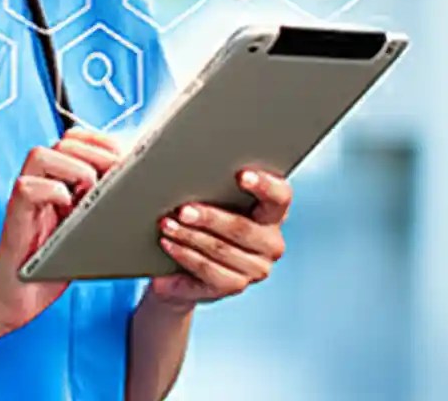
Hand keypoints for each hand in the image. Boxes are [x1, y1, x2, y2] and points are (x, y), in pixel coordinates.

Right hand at [0, 127, 124, 331]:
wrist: (20, 297)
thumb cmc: (55, 264)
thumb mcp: (88, 227)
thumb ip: (102, 203)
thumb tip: (137, 187)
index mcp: (58, 178)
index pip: (77, 139)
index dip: (101, 140)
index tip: (124, 153)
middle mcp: (40, 181)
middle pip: (63, 142)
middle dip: (95, 150)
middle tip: (116, 170)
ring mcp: (25, 197)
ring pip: (40, 156)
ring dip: (72, 165)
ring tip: (91, 186)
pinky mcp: (15, 215)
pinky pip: (27, 188)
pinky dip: (52, 191)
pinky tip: (69, 206)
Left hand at [146, 168, 291, 310]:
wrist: (188, 266)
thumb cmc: (204, 218)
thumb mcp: (213, 200)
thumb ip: (213, 184)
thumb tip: (185, 161)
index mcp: (273, 214)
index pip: (280, 196)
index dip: (264, 186)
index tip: (241, 175)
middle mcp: (271, 243)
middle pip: (242, 228)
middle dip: (210, 218)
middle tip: (183, 210)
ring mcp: (255, 269)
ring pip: (220, 250)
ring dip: (189, 237)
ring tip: (166, 225)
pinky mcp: (234, 287)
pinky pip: (208, 271)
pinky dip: (184, 256)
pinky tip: (169, 245)